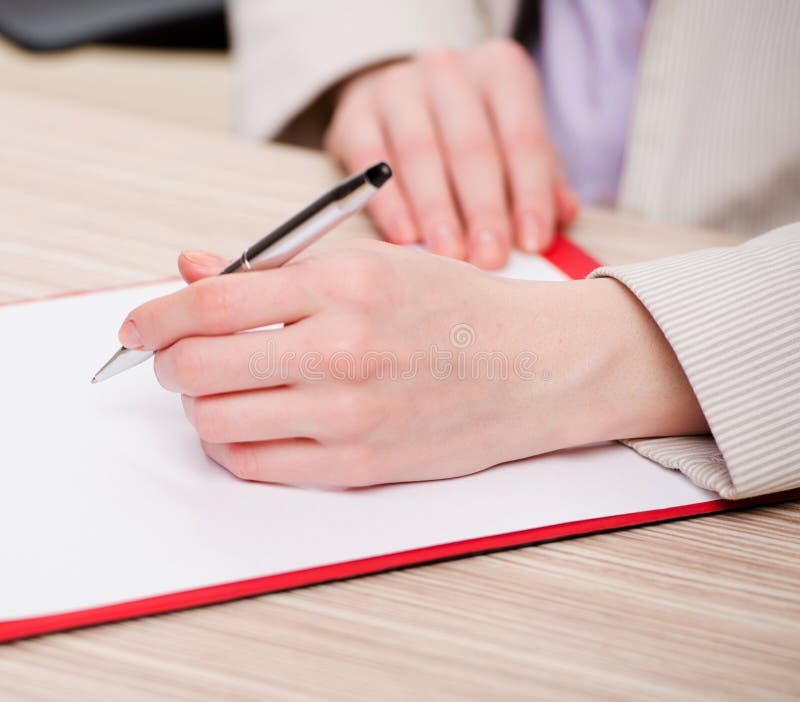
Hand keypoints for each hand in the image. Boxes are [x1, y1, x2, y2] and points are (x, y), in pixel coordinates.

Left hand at [118, 244, 706, 487]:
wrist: (533, 368)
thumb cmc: (458, 309)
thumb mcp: (374, 264)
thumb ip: (277, 271)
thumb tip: (192, 271)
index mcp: (344, 285)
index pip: (211, 302)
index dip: (155, 315)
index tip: (136, 326)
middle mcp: (342, 349)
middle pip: (199, 366)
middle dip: (169, 363)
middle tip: (177, 359)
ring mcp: (350, 415)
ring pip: (217, 421)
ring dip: (199, 406)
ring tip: (220, 391)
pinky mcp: (360, 467)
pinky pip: (257, 465)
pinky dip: (233, 445)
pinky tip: (250, 425)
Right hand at [324, 40, 577, 268]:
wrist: (400, 101)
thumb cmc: (467, 130)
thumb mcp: (511, 143)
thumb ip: (539, 178)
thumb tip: (565, 216)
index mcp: (500, 72)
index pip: (522, 138)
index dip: (529, 194)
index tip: (532, 242)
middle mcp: (449, 70)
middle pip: (471, 147)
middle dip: (483, 209)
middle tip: (490, 258)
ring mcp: (397, 88)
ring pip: (420, 153)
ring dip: (437, 211)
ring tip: (449, 254)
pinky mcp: (355, 115)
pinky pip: (371, 161)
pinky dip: (388, 202)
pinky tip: (403, 237)